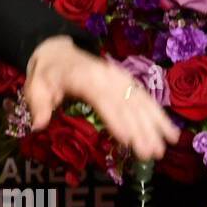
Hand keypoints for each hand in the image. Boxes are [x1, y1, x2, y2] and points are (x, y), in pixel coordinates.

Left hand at [23, 35, 179, 161]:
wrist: (58, 52)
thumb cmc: (47, 74)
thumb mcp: (35, 87)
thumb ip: (38, 105)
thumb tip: (38, 125)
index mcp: (84, 78)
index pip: (103, 100)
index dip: (116, 120)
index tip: (128, 141)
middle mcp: (107, 76)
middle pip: (126, 104)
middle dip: (141, 129)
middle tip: (151, 154)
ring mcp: (119, 78)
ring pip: (141, 102)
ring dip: (155, 124)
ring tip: (165, 147)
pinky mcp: (126, 82)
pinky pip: (145, 98)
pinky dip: (159, 115)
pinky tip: (171, 133)